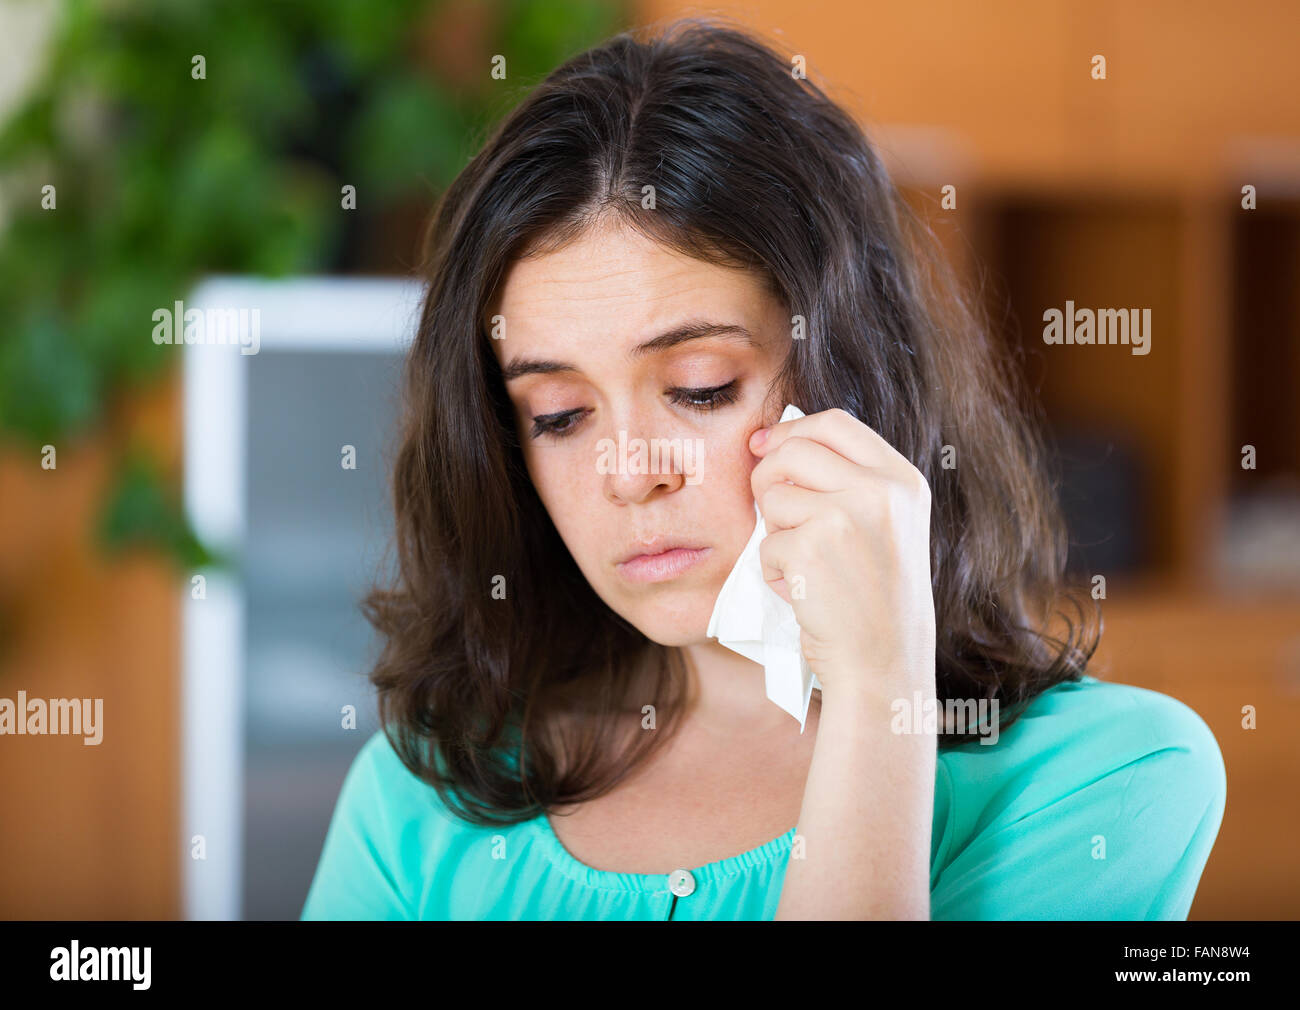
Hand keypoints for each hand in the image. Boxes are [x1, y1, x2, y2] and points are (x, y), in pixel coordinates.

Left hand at [748, 407, 935, 694]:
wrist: (884, 662)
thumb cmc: (875, 599)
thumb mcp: (886, 526)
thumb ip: (848, 482)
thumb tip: (773, 444)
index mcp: (902, 480)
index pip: (834, 424)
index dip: (790, 429)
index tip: (763, 446)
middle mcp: (880, 491)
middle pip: (794, 450)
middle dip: (767, 477)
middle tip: (771, 512)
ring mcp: (846, 516)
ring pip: (773, 496)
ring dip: (774, 531)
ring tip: (803, 565)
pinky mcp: (811, 548)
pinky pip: (766, 543)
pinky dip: (773, 570)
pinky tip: (803, 592)